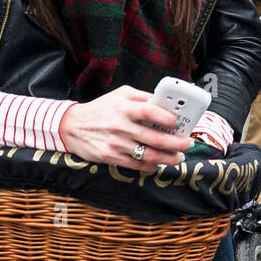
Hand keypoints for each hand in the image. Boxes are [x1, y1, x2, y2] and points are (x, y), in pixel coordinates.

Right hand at [58, 86, 191, 172]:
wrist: (72, 126)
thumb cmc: (100, 108)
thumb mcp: (120, 94)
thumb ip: (142, 97)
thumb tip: (165, 102)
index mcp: (124, 107)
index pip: (150, 112)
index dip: (167, 118)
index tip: (178, 123)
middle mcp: (120, 126)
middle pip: (154, 137)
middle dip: (175, 143)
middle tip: (188, 144)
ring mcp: (116, 144)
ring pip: (148, 155)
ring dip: (167, 158)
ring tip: (178, 158)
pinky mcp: (111, 157)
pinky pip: (136, 165)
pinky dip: (150, 167)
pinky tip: (159, 164)